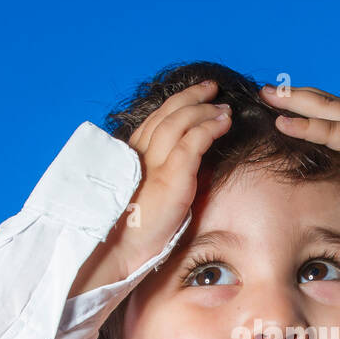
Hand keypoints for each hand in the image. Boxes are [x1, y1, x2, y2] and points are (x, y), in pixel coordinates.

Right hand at [69, 80, 231, 296]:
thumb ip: (156, 177)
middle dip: (190, 97)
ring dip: (204, 110)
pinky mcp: (169, 175)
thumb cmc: (129, 231)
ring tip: (223, 106)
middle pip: (166, 113)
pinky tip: (223, 122)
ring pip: (180, 121)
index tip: (194, 96)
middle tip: (210, 88)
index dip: (175, 105)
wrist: (116, 250)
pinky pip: (193, 140)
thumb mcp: (142, 195)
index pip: (154, 120)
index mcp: (129, 157)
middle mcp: (138, 153)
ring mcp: (153, 162)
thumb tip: (181, 169)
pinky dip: (210, 127)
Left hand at [259, 83, 339, 262]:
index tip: (283, 107)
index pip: (337, 119)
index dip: (310, 110)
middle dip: (297, 97)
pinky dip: (307, 125)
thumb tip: (337, 212)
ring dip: (296, 101)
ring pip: (329, 109)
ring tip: (266, 96)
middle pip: (329, 106)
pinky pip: (335, 131)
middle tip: (267, 92)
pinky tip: (282, 122)